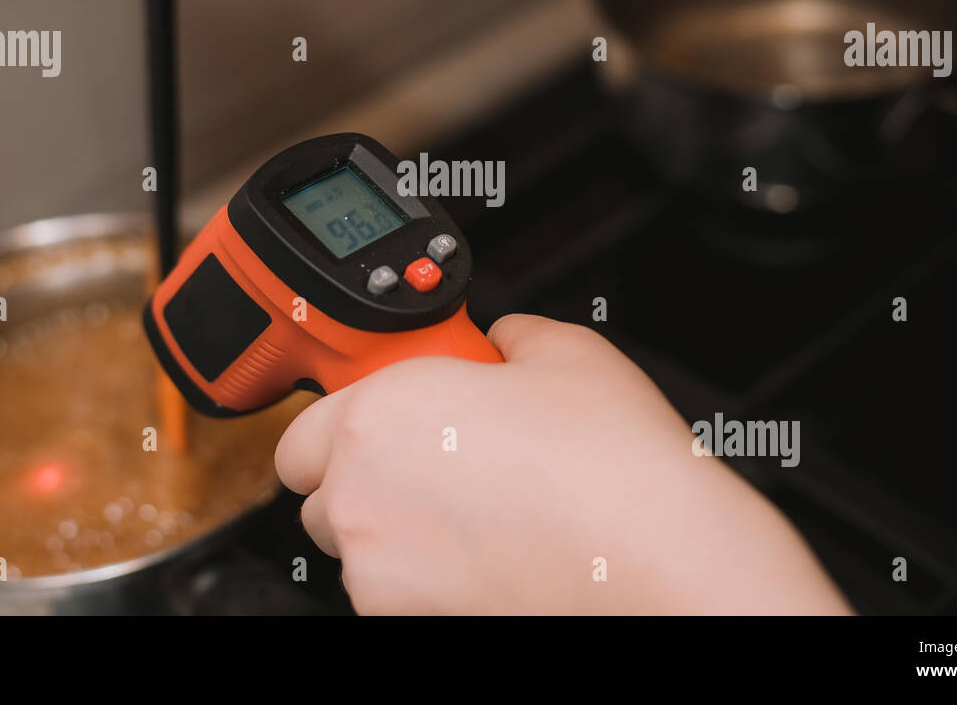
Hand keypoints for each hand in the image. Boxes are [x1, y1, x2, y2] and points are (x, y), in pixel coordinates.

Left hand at [275, 314, 852, 614]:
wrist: (654, 564)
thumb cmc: (610, 468)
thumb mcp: (565, 352)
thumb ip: (510, 336)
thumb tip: (504, 341)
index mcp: (378, 416)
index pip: (302, 431)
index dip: (344, 423)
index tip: (384, 421)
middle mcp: (361, 497)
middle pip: (322, 493)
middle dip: (367, 476)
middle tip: (434, 463)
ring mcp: (380, 570)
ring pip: (358, 548)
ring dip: (395, 528)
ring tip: (475, 510)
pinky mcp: (408, 620)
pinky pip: (393, 591)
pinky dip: (423, 575)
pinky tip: (487, 550)